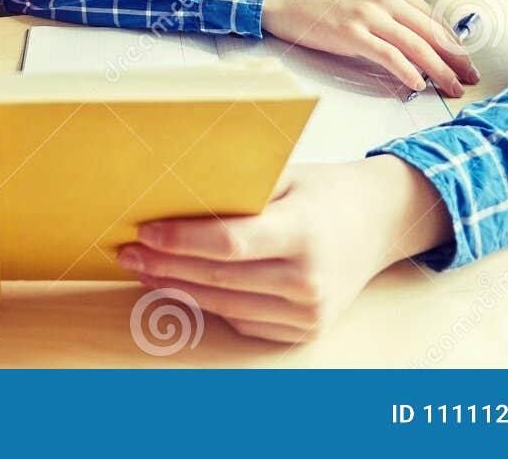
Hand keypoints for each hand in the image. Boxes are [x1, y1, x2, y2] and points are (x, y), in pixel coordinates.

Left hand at [116, 157, 451, 343]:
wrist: (380, 223)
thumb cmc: (325, 192)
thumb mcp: (288, 176)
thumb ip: (239, 188)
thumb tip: (173, 191)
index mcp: (304, 232)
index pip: (229, 242)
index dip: (181, 239)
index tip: (144, 230)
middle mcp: (307, 279)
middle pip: (219, 278)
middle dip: (165, 264)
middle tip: (127, 251)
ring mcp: (308, 312)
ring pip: (224, 305)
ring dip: (177, 288)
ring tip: (143, 268)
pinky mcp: (304, 331)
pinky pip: (242, 321)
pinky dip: (207, 305)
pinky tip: (179, 285)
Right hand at [261, 0, 477, 95]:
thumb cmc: (320, 2)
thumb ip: (389, 13)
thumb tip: (417, 42)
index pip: (433, 18)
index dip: (454, 43)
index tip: (466, 62)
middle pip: (431, 32)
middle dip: (455, 59)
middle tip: (469, 79)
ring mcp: (367, 15)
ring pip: (416, 46)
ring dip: (439, 70)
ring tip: (450, 88)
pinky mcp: (351, 33)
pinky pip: (389, 56)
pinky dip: (408, 72)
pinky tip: (418, 85)